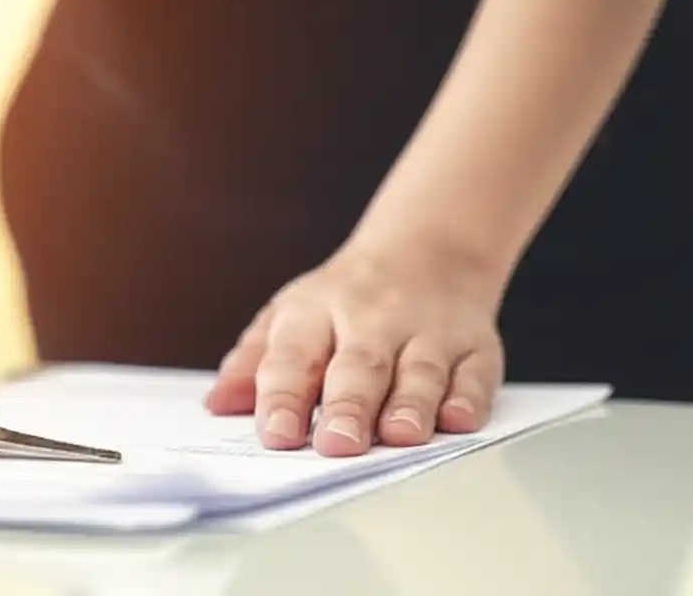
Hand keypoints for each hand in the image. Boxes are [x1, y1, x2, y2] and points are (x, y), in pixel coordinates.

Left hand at [205, 242, 506, 456]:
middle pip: (358, 365)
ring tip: (397, 436)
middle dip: (349, 406)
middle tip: (338, 444)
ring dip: (410, 404)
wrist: (428, 247)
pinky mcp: (475, 344)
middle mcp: (372, 319)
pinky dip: (468, 397)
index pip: (293, 355)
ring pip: (419, 370)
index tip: (276, 434)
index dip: (282, 396)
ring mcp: (427, 330)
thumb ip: (253, 363)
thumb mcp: (289, 316)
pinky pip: (475, 372)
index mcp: (315, 312)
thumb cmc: (346, 297)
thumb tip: (216, 405)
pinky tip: (457, 419)